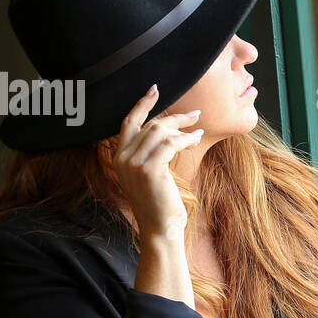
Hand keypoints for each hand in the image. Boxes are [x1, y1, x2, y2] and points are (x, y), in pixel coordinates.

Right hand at [114, 84, 204, 239]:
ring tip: (198, 130)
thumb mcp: (149, 174)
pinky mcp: (150, 170)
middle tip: (194, 115)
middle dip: (174, 117)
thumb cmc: (159, 202)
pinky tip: (196, 139)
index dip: (142, 104)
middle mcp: (123, 158)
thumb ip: (151, 152)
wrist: (160, 227)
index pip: (128, 122)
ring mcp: (134, 164)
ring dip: (183, 128)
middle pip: (149, 124)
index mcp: (119, 157)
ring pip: (160, 131)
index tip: (155, 90)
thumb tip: (169, 129)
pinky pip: (170, 143)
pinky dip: (186, 138)